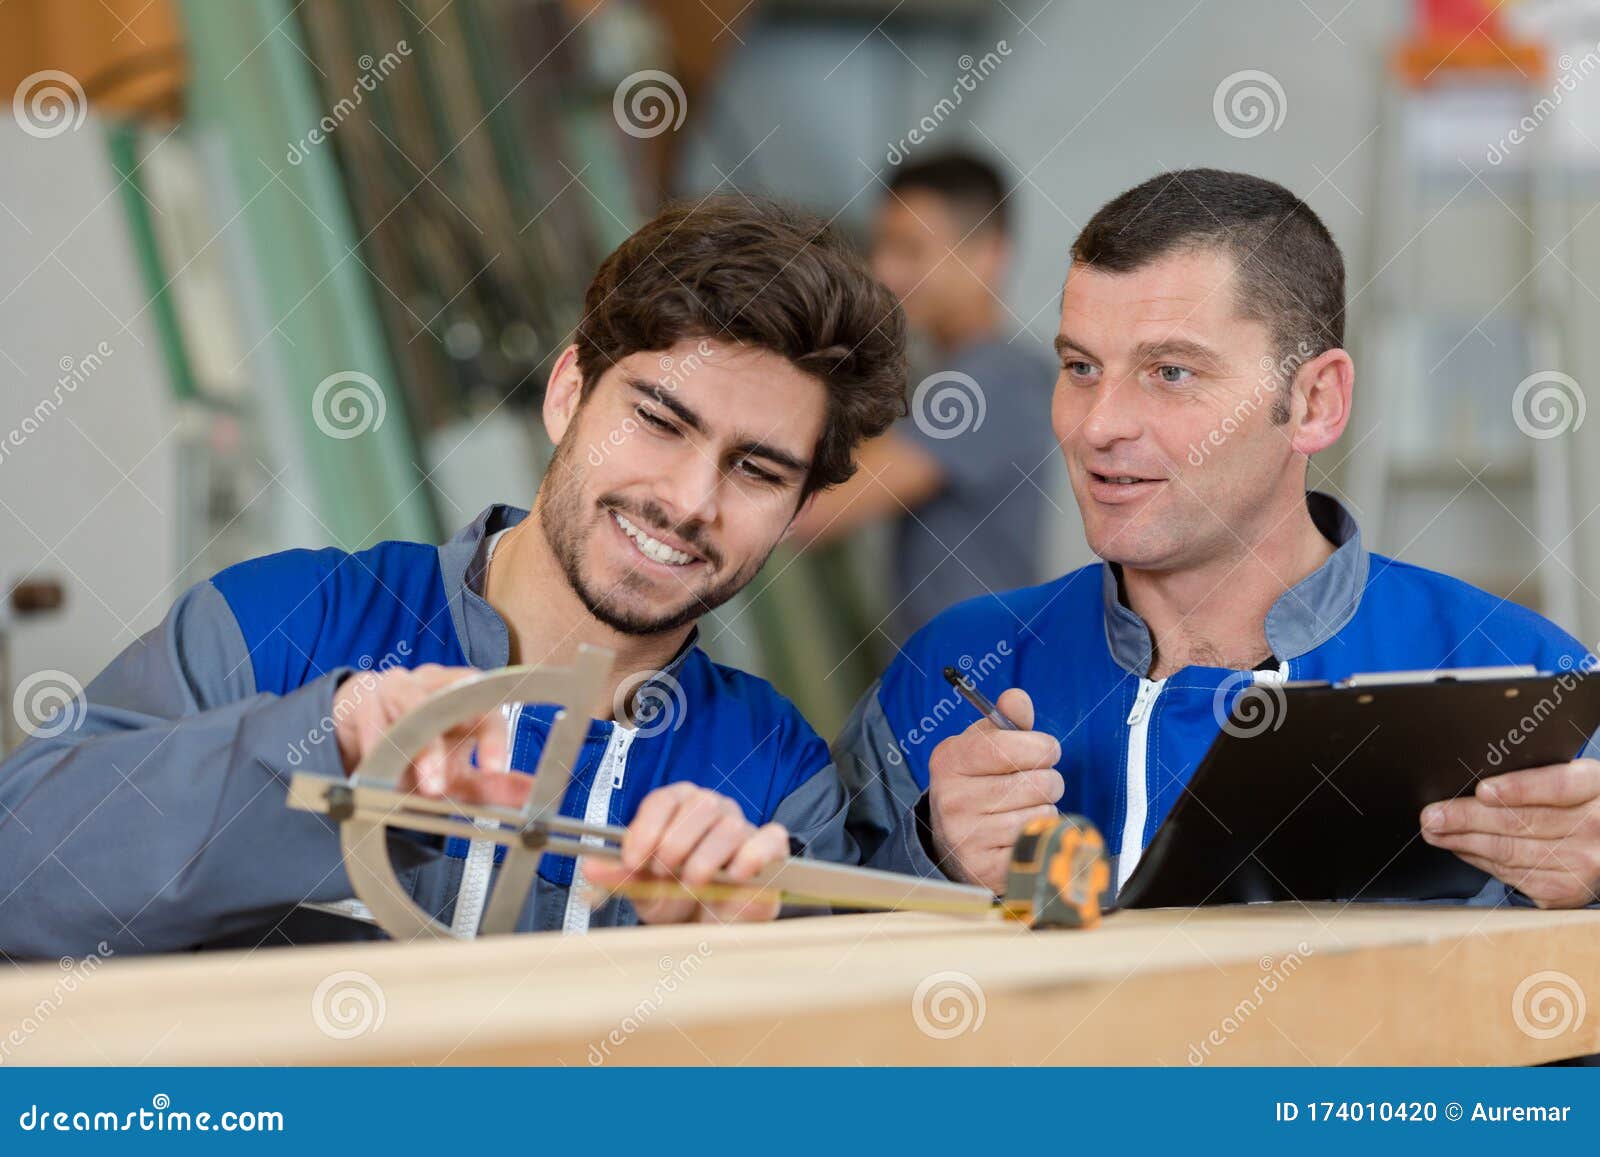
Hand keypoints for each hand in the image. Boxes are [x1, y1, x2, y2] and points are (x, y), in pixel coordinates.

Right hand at [331, 665, 521, 806]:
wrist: (367, 719)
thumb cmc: (422, 745)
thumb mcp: (456, 769)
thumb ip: (491, 783)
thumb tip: (532, 796)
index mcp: (467, 694)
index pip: (488, 708)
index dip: (493, 738)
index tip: (494, 769)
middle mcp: (436, 682)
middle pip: (446, 704)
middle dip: (438, 749)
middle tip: (436, 788)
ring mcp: (398, 686)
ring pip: (407, 710)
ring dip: (405, 751)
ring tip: (406, 786)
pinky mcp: (364, 698)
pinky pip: (371, 725)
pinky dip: (375, 753)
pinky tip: (376, 777)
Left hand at [581, 784, 789, 923]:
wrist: (710, 929)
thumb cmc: (677, 901)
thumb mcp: (643, 891)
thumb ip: (620, 876)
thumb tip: (589, 866)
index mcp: (678, 808)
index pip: (663, 799)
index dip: (646, 828)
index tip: (633, 859)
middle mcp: (712, 809)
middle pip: (698, 805)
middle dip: (674, 845)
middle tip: (665, 875)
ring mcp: (744, 826)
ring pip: (729, 826)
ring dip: (705, 860)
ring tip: (694, 884)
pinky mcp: (771, 849)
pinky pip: (769, 839)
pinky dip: (749, 858)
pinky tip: (733, 878)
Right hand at [926, 688, 1063, 892]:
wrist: (952, 841)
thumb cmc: (977, 783)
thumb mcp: (982, 746)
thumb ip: (1005, 720)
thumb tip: (1017, 698)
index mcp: (949, 760)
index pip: (1008, 746)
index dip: (1040, 746)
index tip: (1045, 750)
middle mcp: (952, 799)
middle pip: (1037, 782)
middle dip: (1048, 780)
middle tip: (1033, 783)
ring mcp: (967, 836)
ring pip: (1042, 812)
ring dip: (1044, 809)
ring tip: (1022, 809)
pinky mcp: (986, 867)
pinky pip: (1038, 840)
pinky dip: (1038, 835)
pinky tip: (1019, 833)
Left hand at [1421, 758, 1599, 908]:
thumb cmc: (1576, 802)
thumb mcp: (1569, 780)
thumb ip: (1535, 776)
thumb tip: (1475, 785)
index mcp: (1594, 788)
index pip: (1556, 786)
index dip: (1518, 789)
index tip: (1482, 790)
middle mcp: (1594, 828)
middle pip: (1522, 823)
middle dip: (1468, 819)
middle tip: (1432, 816)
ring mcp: (1582, 864)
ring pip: (1511, 852)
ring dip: (1464, 842)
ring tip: (1435, 832)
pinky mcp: (1565, 892)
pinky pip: (1512, 875)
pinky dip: (1480, 861)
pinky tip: (1462, 850)